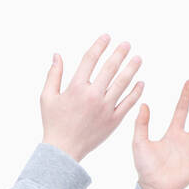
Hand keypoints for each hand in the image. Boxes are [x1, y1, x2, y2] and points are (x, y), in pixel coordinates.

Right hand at [40, 34, 143, 162]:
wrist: (64, 151)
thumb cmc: (54, 123)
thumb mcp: (47, 98)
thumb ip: (53, 75)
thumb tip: (57, 55)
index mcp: (76, 88)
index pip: (90, 60)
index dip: (99, 46)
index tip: (107, 37)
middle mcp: (92, 96)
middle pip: (110, 68)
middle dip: (119, 53)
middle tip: (127, 44)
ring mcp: (105, 108)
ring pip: (122, 83)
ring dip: (131, 68)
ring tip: (138, 58)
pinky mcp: (113, 121)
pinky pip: (128, 103)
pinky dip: (136, 92)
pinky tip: (141, 83)